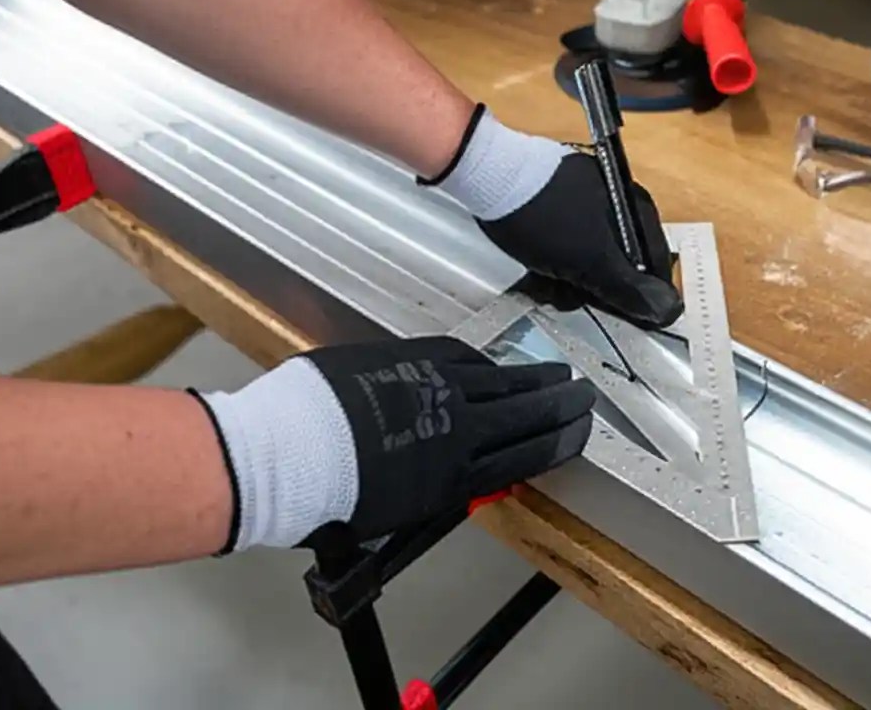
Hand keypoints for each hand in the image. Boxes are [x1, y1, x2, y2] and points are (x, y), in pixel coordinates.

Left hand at [192, 337, 594, 551]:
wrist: (285, 455)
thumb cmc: (329, 495)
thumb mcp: (398, 513)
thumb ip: (439, 491)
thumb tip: (460, 480)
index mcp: (456, 475)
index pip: (524, 455)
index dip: (557, 442)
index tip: (579, 431)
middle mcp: (456, 430)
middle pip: (523, 414)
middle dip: (560, 404)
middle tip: (584, 395)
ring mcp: (434, 390)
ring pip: (498, 381)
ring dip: (533, 378)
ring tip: (557, 373)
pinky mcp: (408, 360)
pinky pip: (459, 357)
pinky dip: (484, 363)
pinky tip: (495, 364)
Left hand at [423, 104, 683, 328]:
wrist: (488, 174)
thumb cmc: (545, 215)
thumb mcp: (590, 260)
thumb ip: (628, 288)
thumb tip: (668, 310)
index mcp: (635, 209)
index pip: (657, 264)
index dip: (646, 297)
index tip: (630, 319)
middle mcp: (617, 202)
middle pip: (624, 263)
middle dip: (600, 289)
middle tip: (577, 298)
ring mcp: (587, 201)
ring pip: (593, 258)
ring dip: (574, 281)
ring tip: (550, 285)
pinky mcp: (559, 203)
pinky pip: (569, 245)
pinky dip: (557, 263)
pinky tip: (539, 271)